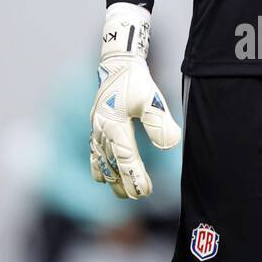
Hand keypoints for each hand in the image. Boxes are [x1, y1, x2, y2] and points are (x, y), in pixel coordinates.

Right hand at [90, 2, 180, 198]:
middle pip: (112, 164)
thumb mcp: (151, 99)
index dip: (135, 177)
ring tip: (121, 193)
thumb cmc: (136, 81)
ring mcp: (96, 128)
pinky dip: (98, 166)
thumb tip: (168, 145)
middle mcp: (102, 129)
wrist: (118, 64)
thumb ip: (159, 123)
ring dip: (111, 178)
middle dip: (123, 182)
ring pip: (101, 160)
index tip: (145, 192)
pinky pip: (94, 152)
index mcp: (114, 124)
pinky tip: (102, 176)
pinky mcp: (96, 125)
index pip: (126, 158)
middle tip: (137, 197)